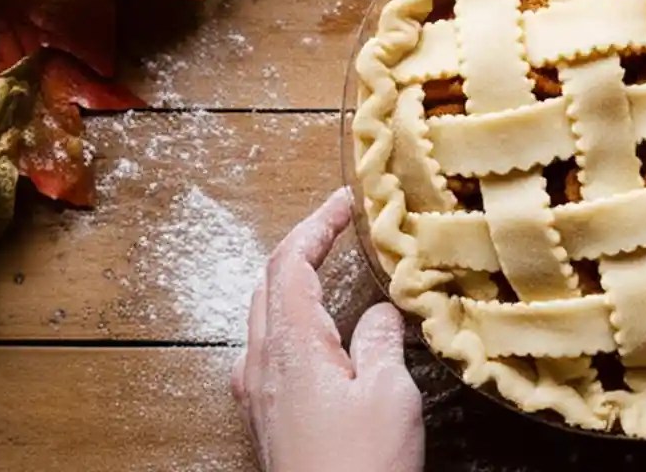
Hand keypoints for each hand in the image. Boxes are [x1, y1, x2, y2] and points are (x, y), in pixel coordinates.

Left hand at [231, 189, 424, 471]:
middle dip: (304, 244)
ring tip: (333, 264)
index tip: (346, 200)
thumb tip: (382, 310)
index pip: (291, 262)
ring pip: (267, 314)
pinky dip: (296, 316)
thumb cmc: (359, 467)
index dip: (317, 223)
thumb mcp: (388, 394)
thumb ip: (380, 340)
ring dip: (296, 281)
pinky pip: (271, 346)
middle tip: (340, 223)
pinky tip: (322, 327)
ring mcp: (258, 391)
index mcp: (289, 346)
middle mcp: (261, 363)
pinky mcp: (266, 415)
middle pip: (270, 282)